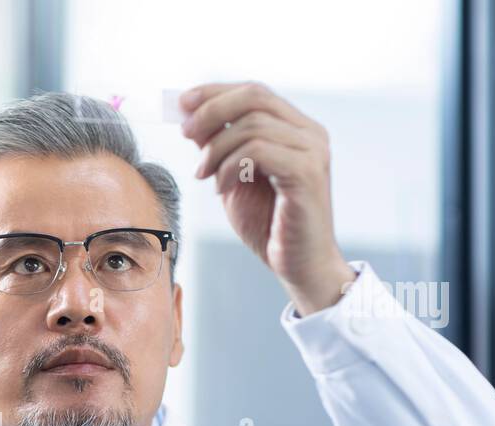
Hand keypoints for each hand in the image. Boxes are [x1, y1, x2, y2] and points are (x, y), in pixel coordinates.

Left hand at [180, 82, 354, 314]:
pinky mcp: (307, 173)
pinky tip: (222, 188)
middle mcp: (310, 133)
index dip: (215, 92)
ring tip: (203, 175)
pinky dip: (230, 166)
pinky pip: (257, 151)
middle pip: (255, 96)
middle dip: (211, 111)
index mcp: (296, 129)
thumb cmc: (268, 224)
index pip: (255, 91)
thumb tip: (190, 117)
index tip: (182, 103)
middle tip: (184, 133)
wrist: (298, 266)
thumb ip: (218, 147)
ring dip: (215, 149)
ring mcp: (312, 151)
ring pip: (252, 124)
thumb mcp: (233, 178)